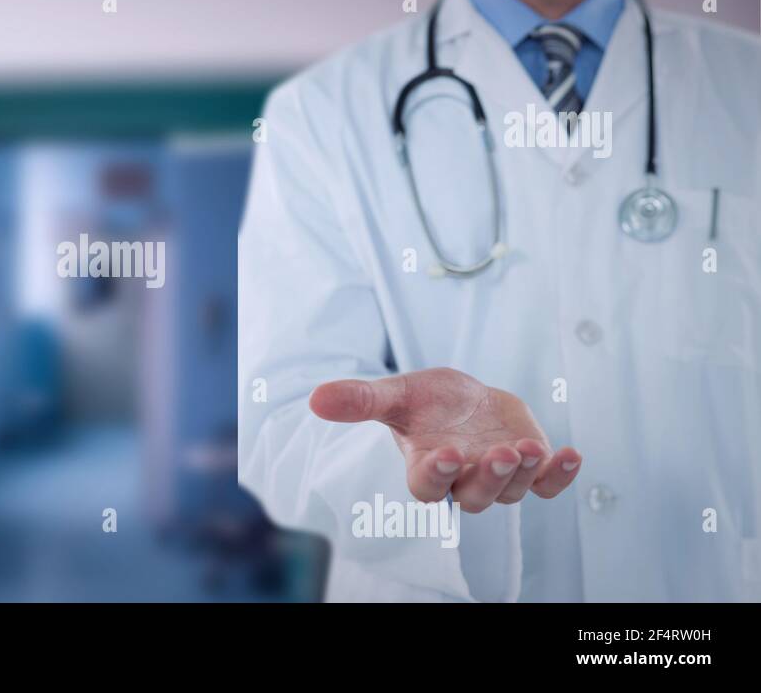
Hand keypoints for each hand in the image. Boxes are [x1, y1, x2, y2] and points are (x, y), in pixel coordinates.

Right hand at [309, 367, 580, 512]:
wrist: (462, 400)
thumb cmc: (424, 402)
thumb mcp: (394, 393)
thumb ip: (360, 400)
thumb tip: (316, 399)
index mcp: (426, 467)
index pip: (429, 486)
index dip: (437, 474)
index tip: (446, 453)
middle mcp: (463, 478)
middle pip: (477, 495)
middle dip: (491, 477)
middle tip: (503, 453)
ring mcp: (498, 475)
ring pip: (513, 490)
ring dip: (524, 472)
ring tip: (530, 446)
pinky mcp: (529, 467)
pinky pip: (546, 484)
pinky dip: (560, 475)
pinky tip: (572, 456)